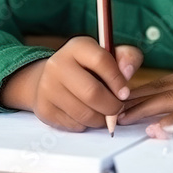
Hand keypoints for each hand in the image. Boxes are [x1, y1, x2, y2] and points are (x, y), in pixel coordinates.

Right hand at [0, 36, 142, 130]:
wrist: (53, 79)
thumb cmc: (89, 68)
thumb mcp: (109, 55)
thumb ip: (127, 58)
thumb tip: (128, 72)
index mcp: (77, 46)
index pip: (101, 61)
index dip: (118, 80)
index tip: (125, 93)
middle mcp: (58, 64)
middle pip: (92, 92)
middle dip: (112, 106)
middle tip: (118, 108)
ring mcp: (47, 87)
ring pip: (84, 113)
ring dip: (101, 119)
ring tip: (104, 113)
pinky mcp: (44, 109)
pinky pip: (74, 125)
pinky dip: (86, 125)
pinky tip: (87, 114)